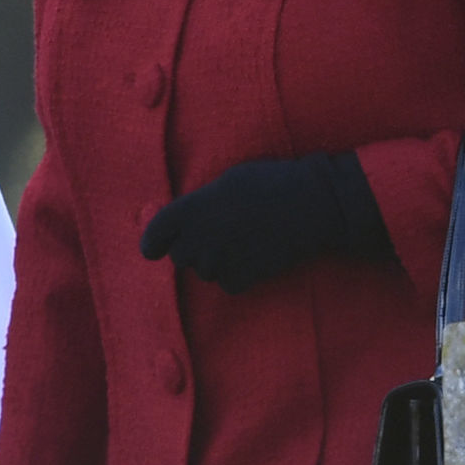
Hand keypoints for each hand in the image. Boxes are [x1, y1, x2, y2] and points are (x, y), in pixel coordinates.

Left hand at [139, 151, 391, 293]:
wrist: (311, 205)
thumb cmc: (271, 182)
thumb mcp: (228, 180)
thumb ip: (202, 203)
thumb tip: (191, 219)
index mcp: (191, 209)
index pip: (156, 233)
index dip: (152, 244)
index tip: (153, 250)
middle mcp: (199, 237)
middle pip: (181, 257)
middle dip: (193, 249)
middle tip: (218, 235)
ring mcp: (219, 260)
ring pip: (205, 272)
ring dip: (216, 262)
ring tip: (242, 241)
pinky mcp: (241, 278)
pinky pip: (227, 284)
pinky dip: (237, 275)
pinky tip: (254, 256)